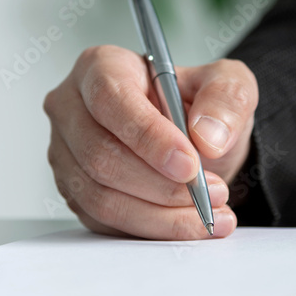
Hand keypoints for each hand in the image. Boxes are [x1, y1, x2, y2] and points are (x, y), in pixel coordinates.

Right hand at [43, 46, 258, 239]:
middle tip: (210, 192)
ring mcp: (66, 153)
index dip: (148, 136)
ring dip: (161, 214)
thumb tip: (207, 135)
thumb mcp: (229, 85)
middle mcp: (72, 108)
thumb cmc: (198, 105)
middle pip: (99, 155)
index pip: (110, 100)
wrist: (194, 141)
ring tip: (209, 211)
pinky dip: (152, 229)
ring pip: (101, 196)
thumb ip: (227, 99)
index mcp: (100, 66)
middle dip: (162, 184)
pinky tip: (189, 223)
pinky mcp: (75, 192)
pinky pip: (105, 221)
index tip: (190, 164)